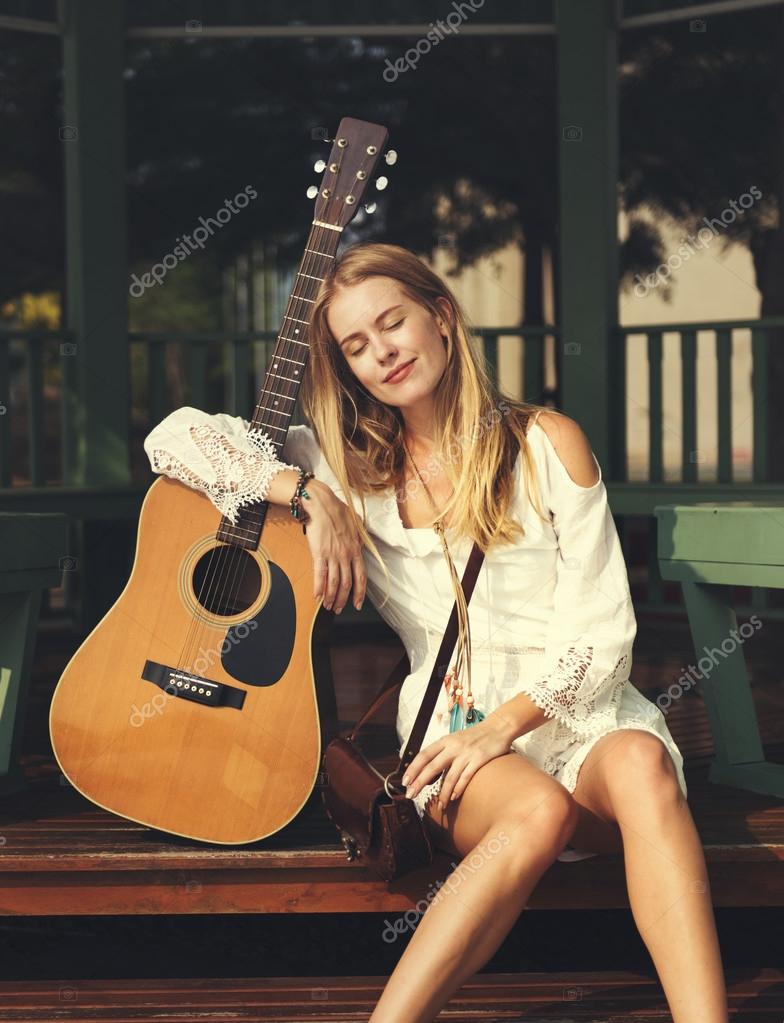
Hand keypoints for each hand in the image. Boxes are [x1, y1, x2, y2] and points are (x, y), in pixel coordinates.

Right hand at [302, 481, 365, 613]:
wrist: (322, 503)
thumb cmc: (337, 511)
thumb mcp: (355, 524)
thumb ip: (358, 538)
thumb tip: (360, 544)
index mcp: (356, 549)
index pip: (361, 577)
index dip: (359, 593)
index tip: (357, 604)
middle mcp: (346, 554)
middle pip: (347, 583)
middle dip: (343, 599)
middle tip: (339, 609)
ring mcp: (333, 555)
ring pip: (334, 582)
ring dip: (331, 597)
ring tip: (328, 606)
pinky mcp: (319, 553)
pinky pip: (320, 575)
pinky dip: (319, 588)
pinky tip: (317, 597)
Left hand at [401, 714, 514, 808]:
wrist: (497, 728)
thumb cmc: (475, 736)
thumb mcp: (455, 740)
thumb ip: (443, 753)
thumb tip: (428, 771)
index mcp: (445, 740)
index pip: (424, 755)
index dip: (413, 768)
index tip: (405, 781)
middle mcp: (453, 746)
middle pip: (432, 766)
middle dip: (420, 782)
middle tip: (411, 795)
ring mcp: (466, 753)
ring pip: (449, 776)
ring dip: (443, 793)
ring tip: (439, 805)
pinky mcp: (479, 759)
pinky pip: (466, 777)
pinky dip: (458, 788)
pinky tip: (454, 797)